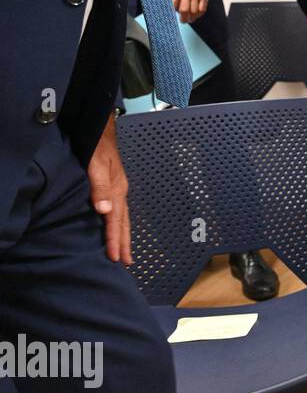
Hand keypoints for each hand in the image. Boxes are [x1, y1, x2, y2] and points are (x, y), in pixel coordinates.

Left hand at [87, 115, 131, 263]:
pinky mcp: (114, 187)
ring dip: (123, 236)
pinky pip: (119, 211)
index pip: (115, 220)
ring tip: (124, 252)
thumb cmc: (96, 145)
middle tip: (125, 263)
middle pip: (123, 223)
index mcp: (116, 190)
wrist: (101, 128)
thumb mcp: (95, 164)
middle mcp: (120, 192)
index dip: (114, 239)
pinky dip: (119, 224)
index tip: (116, 258)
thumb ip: (99, 187)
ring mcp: (118, 189)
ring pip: (123, 218)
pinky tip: (116, 228)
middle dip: (123, 243)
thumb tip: (104, 211)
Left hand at [170, 0, 209, 22]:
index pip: (173, 4)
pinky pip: (202, 10)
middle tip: (183, 21)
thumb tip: (168, 10)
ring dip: (191, 18)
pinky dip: (199, 15)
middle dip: (183, 19)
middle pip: (184, 10)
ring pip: (194, 12)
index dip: (173, 12)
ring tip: (190, 19)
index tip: (173, 16)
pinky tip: (196, 15)